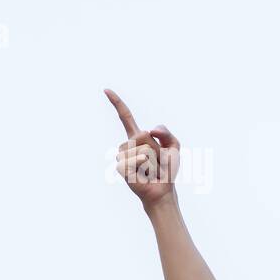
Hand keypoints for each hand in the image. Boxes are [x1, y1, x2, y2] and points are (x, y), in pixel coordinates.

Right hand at [105, 88, 179, 206]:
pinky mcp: (120, 167)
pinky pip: (138, 159)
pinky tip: (144, 174)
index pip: (126, 117)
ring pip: (142, 148)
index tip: (105, 89)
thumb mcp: (174, 147)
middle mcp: (127, 144)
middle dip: (156, 148)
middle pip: (143, 134)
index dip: (117, 103)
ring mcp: (122, 155)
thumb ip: (166, 133)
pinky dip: (147, 166)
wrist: (163, 189)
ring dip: (153, 159)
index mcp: (138, 137)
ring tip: (151, 168)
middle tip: (156, 161)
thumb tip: (150, 129)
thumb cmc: (167, 169)